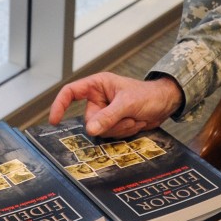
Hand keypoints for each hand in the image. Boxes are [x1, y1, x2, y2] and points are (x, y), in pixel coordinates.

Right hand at [48, 72, 182, 137]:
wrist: (165, 104)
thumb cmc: (148, 95)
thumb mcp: (127, 104)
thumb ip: (108, 116)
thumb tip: (90, 129)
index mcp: (97, 86)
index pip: (70, 92)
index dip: (59, 105)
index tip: (54, 120)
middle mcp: (99, 99)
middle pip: (89, 119)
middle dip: (108, 123)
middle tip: (127, 116)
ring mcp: (106, 113)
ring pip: (100, 130)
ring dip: (119, 128)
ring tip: (134, 117)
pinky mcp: (114, 124)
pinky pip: (111, 135)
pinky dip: (124, 133)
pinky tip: (135, 123)